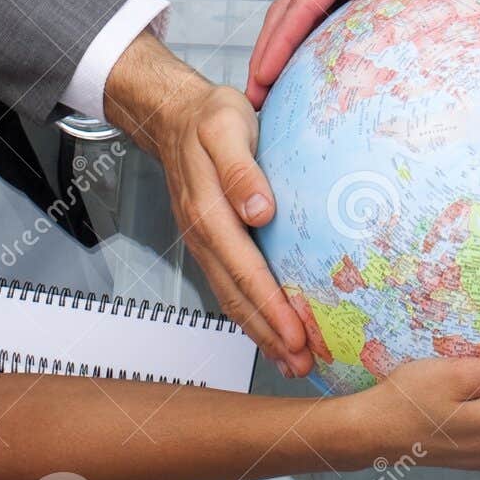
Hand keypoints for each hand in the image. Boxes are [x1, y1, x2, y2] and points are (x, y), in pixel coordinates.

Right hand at [103, 32, 312, 374]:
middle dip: (270, 334)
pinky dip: (252, 313)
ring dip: (262, 332)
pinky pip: (231, 285)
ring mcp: (206, 243)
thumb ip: (240, 169)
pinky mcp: (212, 242)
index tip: (296, 334)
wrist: (174, 116)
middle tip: (304, 364)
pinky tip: (273, 329)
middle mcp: (204, 235)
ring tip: (293, 361)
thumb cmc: (208, 118)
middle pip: (238, 295)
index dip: (270, 306)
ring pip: (233, 297)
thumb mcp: (226, 127)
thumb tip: (259, 209)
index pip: (244, 268)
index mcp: (209, 211)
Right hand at [246, 0, 479, 105]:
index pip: (303, 1)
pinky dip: (303, 45)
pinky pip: (322, 21)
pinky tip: (303, 71)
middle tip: (253, 95)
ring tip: (267, 90)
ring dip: (278, 52)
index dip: (280, 38)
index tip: (265, 71)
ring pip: (299, 17)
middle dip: (266, 52)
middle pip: (288, 12)